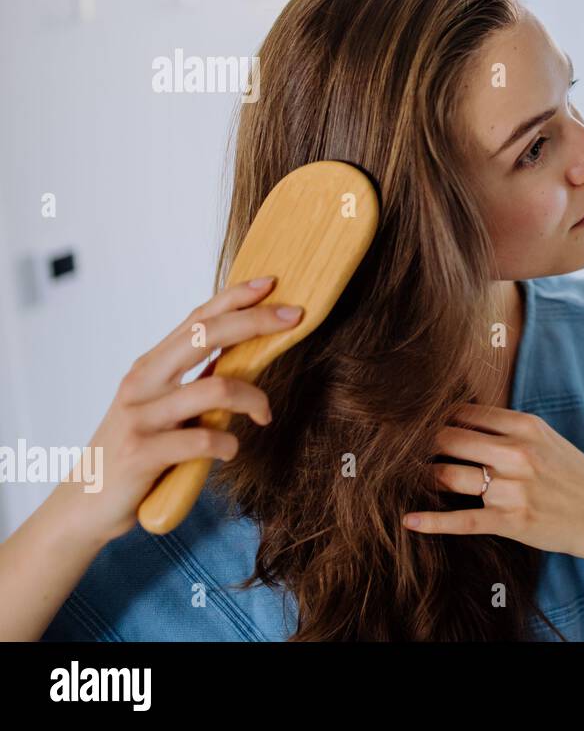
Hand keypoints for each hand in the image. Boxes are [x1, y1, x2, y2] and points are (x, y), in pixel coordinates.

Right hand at [56, 276, 302, 545]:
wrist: (85, 503)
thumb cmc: (138, 450)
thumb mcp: (162, 406)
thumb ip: (194, 380)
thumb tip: (246, 353)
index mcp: (150, 367)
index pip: (197, 320)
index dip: (234, 297)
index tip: (271, 283)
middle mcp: (142, 382)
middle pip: (206, 335)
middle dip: (256, 321)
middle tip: (295, 319)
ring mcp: (141, 416)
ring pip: (216, 387)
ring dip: (254, 399)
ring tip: (264, 415)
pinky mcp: (143, 453)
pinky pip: (204, 439)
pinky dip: (229, 444)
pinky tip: (229, 450)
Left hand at [402, 404, 583, 565]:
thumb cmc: (573, 475)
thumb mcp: (546, 439)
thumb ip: (507, 428)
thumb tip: (459, 420)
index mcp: (525, 426)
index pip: (464, 413)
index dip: (436, 417)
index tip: (416, 424)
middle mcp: (516, 452)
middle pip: (448, 439)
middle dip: (422, 443)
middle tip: (402, 449)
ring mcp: (512, 487)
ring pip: (448, 475)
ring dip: (423, 476)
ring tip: (404, 477)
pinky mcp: (510, 520)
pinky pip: (460, 520)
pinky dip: (431, 521)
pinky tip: (409, 520)